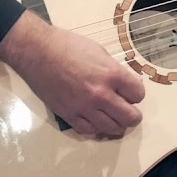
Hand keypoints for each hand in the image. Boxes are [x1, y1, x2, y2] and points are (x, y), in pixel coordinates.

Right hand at [0, 10, 145, 137]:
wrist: (38, 52)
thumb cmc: (68, 45)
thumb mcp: (99, 52)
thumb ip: (115, 70)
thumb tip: (126, 84)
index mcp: (111, 74)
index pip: (138, 94)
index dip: (136, 93)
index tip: (130, 92)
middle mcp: (101, 94)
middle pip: (130, 117)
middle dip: (132, 114)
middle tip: (127, 110)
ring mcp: (84, 108)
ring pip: (112, 129)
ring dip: (116, 124)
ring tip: (113, 117)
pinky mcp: (68, 116)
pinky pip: (89, 131)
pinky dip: (96, 127)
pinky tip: (95, 120)